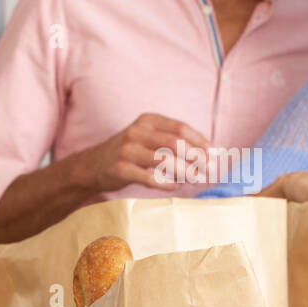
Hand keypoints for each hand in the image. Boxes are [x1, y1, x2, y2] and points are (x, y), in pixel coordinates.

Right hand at [84, 113, 211, 192]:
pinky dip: (166, 183)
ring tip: (194, 179)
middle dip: (195, 157)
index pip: (181, 128)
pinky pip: (149, 177)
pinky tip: (175, 186)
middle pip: (175, 143)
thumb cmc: (130, 152)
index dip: (200, 142)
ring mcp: (127, 150)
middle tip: (207, 169)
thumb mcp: (149, 137)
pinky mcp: (120, 169)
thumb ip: (175, 140)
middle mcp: (137, 131)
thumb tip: (211, 150)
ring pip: (164, 160)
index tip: (214, 155)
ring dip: (184, 171)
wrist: (93, 165)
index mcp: (148, 120)